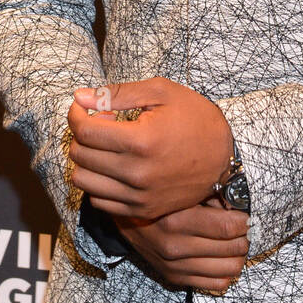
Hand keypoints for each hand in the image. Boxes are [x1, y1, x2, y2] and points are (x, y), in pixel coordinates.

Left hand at [68, 77, 233, 221]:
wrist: (226, 155)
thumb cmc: (195, 117)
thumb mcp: (161, 92)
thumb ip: (117, 94)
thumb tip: (80, 97)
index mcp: (140, 141)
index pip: (85, 131)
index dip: (76, 114)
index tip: (82, 106)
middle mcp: (136, 173)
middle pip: (80, 155)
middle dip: (81, 133)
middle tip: (100, 122)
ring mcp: (139, 196)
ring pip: (84, 181)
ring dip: (86, 159)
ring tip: (106, 145)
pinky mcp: (142, 210)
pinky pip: (99, 202)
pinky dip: (98, 182)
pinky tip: (113, 165)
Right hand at [113, 196, 249, 293]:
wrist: (127, 221)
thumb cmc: (159, 201)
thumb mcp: (182, 190)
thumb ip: (210, 196)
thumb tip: (238, 206)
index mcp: (178, 219)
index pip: (228, 228)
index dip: (245, 222)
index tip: (247, 216)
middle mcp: (175, 246)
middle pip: (232, 249)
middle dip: (245, 237)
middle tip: (245, 228)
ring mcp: (175, 266)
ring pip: (228, 269)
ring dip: (239, 255)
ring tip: (237, 242)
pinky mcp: (175, 278)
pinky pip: (216, 284)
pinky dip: (227, 272)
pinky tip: (225, 258)